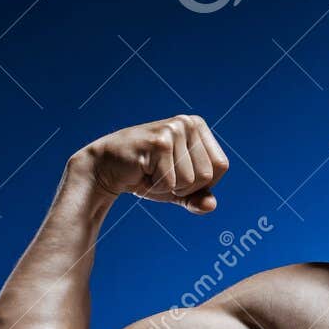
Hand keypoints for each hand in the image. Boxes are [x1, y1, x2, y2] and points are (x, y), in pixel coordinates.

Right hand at [82, 114, 229, 213]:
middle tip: (161, 174)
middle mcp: (189, 123)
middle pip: (207, 175)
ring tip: (151, 172)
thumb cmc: (146, 176)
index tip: (178, 174)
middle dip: (184, 187)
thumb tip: (211, 205)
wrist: (107, 168)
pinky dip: (155, 186)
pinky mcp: (159, 142)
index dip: (202, 182)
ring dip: (167, 187)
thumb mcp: (178, 190)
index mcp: (198, 126)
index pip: (221, 166)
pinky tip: (142, 171)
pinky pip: (170, 183)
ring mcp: (174, 129)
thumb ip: (197, 198)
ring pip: (189, 181)